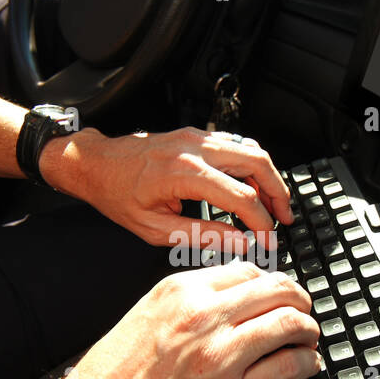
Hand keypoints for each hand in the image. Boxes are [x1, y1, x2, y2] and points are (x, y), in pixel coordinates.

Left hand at [40, 126, 294, 253]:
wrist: (95, 163)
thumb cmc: (116, 195)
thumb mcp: (154, 228)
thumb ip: (201, 236)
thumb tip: (238, 243)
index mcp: (184, 173)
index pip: (241, 197)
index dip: (261, 223)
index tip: (267, 241)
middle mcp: (194, 148)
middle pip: (257, 164)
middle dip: (278, 193)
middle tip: (284, 219)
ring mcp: (196, 137)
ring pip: (251, 150)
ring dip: (268, 178)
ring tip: (272, 205)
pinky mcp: (195, 135)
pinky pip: (236, 146)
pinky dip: (251, 166)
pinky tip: (251, 186)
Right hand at [41, 261, 321, 378]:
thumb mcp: (144, 319)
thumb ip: (187, 305)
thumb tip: (231, 302)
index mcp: (179, 292)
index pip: (248, 271)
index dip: (273, 283)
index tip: (279, 294)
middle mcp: (202, 317)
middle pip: (278, 290)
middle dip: (299, 301)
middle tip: (304, 314)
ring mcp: (220, 358)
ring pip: (290, 325)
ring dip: (308, 331)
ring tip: (308, 340)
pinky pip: (287, 369)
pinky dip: (305, 364)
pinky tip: (304, 367)